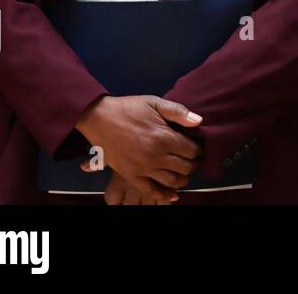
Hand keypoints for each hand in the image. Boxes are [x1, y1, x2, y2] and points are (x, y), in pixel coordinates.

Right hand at [75, 95, 202, 201]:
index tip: (196, 147)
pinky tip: (171, 193)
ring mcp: (142, 168)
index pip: (192, 150)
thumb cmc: (128, 108)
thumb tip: (199, 121)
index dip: (197, 149)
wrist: (99, 118)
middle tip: (192, 160)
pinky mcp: (130, 175)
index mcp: (163, 137)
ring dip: (182, 179)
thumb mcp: (155, 103)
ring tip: (184, 173)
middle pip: (185, 167)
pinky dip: (163, 195)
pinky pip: (150, 191)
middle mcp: (155, 155)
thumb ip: (178, 111)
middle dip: (193, 164)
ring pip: (172, 181)